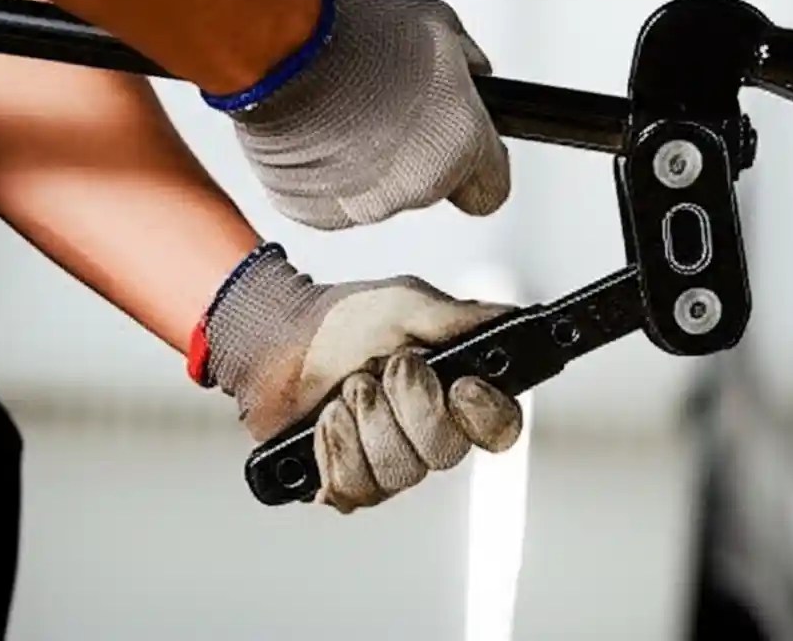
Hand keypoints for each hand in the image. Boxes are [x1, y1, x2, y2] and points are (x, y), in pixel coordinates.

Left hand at [193, 243, 522, 512]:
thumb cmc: (345, 321)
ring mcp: (391, 465)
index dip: (484, 414)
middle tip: (380, 369)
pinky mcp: (349, 484)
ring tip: (346, 390)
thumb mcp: (410, 303)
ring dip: (364, 421)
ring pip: (399, 473)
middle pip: (445, 452)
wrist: (278, 337)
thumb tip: (513, 321)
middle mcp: (430, 436)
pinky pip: (355, 489)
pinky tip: (325, 420)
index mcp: (456, 394)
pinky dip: (335, 445)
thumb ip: (463, 318)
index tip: (459, 385)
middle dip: (405, 404)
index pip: (500, 428)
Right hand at [206, 0, 509, 230]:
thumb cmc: (354, 38)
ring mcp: (368, 206)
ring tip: (347, 115)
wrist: (280, 57)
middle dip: (419, 157)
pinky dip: (327, 175)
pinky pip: (333, 201)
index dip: (480, 171)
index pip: (491, 191)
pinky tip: (318, 133)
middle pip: (433, 188)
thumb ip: (467, 61)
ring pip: (382, 196)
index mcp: (459, 146)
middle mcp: (420, 186)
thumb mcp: (438, 24)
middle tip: (390, 114)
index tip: (467, 155)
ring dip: (372, 166)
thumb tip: (475, 75)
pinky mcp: (319, 213)